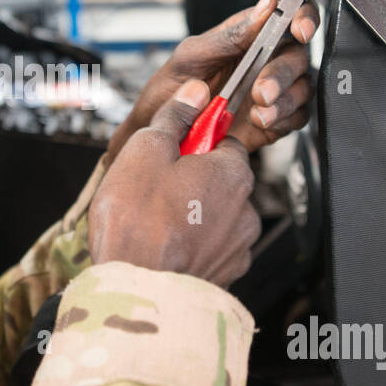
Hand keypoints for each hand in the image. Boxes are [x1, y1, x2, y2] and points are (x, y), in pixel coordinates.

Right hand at [90, 80, 261, 286]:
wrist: (139, 293)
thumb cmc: (139, 223)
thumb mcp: (146, 151)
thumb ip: (174, 117)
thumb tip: (195, 92)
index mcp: (232, 171)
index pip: (223, 141)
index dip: (191, 144)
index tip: (168, 154)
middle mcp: (246, 208)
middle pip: (220, 181)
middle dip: (191, 182)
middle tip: (153, 192)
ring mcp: (239, 246)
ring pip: (216, 218)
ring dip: (193, 217)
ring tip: (155, 225)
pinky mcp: (227, 276)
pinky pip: (211, 250)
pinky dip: (193, 247)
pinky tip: (165, 249)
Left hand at [106, 0, 319, 160]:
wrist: (161, 130)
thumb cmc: (174, 86)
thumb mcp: (192, 55)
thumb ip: (231, 34)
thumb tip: (267, 5)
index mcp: (251, 36)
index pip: (291, 16)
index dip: (305, 19)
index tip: (299, 30)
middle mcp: (269, 60)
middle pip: (299, 56)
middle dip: (283, 74)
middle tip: (261, 90)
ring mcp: (275, 90)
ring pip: (303, 88)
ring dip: (284, 101)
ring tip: (257, 113)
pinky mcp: (277, 119)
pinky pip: (297, 117)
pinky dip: (283, 120)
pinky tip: (261, 123)